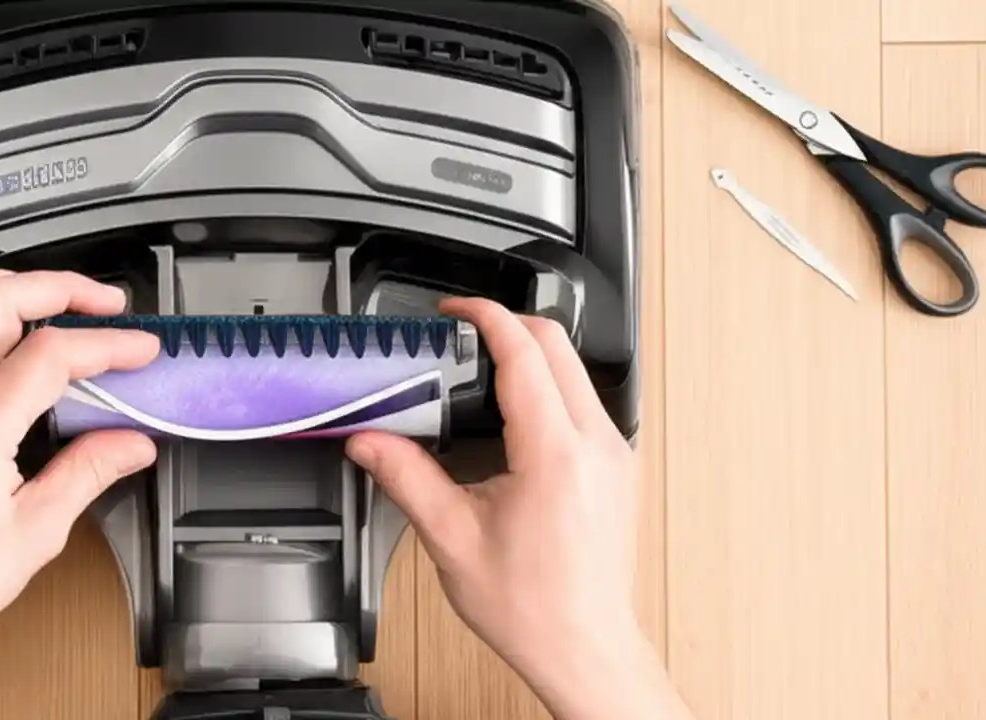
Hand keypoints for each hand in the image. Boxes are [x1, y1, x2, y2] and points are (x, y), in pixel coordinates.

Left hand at [0, 269, 160, 719]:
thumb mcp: (34, 533)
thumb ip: (88, 473)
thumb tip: (132, 443)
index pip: (53, 353)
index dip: (109, 343)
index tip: (141, 349)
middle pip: (1, 298)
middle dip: (65, 288)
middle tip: (106, 304)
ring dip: (15, 285)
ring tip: (56, 299)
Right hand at [346, 298, 692, 719]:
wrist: (584, 648)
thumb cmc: (532, 608)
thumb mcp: (452, 538)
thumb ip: (406, 477)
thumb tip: (368, 440)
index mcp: (555, 455)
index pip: (526, 354)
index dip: (487, 317)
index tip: (458, 308)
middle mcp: (596, 445)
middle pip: (559, 345)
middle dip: (510, 324)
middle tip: (465, 331)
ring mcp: (614, 454)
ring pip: (576, 370)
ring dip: (533, 354)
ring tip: (483, 367)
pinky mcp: (617, 466)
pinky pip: (586, 401)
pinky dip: (550, 385)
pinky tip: (515, 411)